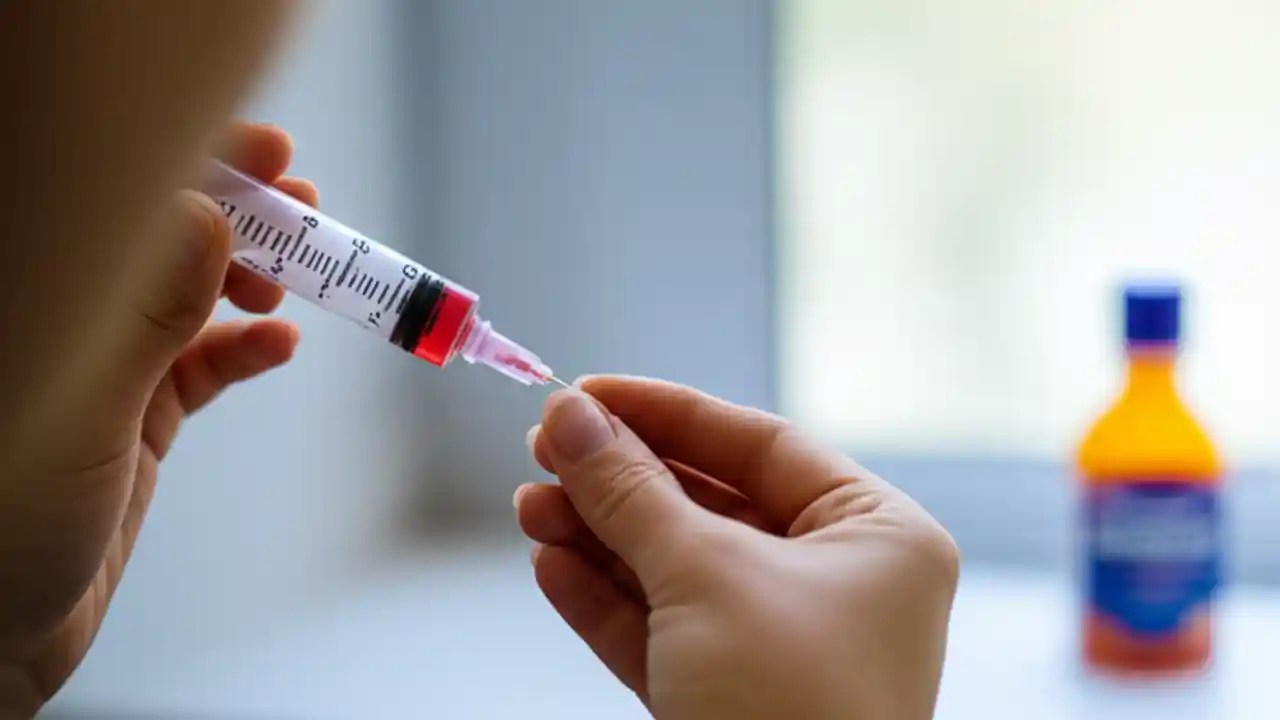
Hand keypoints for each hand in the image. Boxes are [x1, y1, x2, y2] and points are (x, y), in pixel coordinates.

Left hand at [0, 124, 314, 712]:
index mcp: (38, 295)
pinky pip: (201, 365)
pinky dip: (245, 350)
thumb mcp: (81, 415)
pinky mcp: (134, 415)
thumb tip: (204, 218)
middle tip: (305, 210)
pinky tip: (281, 346)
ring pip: (190, 295)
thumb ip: (146, 318)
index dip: (196, 161)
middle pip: (163, 239)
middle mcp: (70, 318)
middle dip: (239, 217)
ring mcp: (103, 365)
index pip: (119, 198)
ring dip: (251, 281)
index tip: (269, 151)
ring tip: (300, 283)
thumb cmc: (3, 525)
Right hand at [518, 377, 958, 719]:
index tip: (587, 393)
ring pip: (677, 569)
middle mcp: (838, 585)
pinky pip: (665, 630)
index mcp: (877, 537)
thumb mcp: (707, 577)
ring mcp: (782, 646)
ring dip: (600, 537)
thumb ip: (633, 493)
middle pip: (710, 505)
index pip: (760, 445)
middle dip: (621, 481)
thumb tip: (572, 418)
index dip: (667, 412)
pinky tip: (550, 562)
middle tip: (546, 446)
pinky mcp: (732, 699)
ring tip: (530, 502)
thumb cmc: (790, 706)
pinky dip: (606, 598)